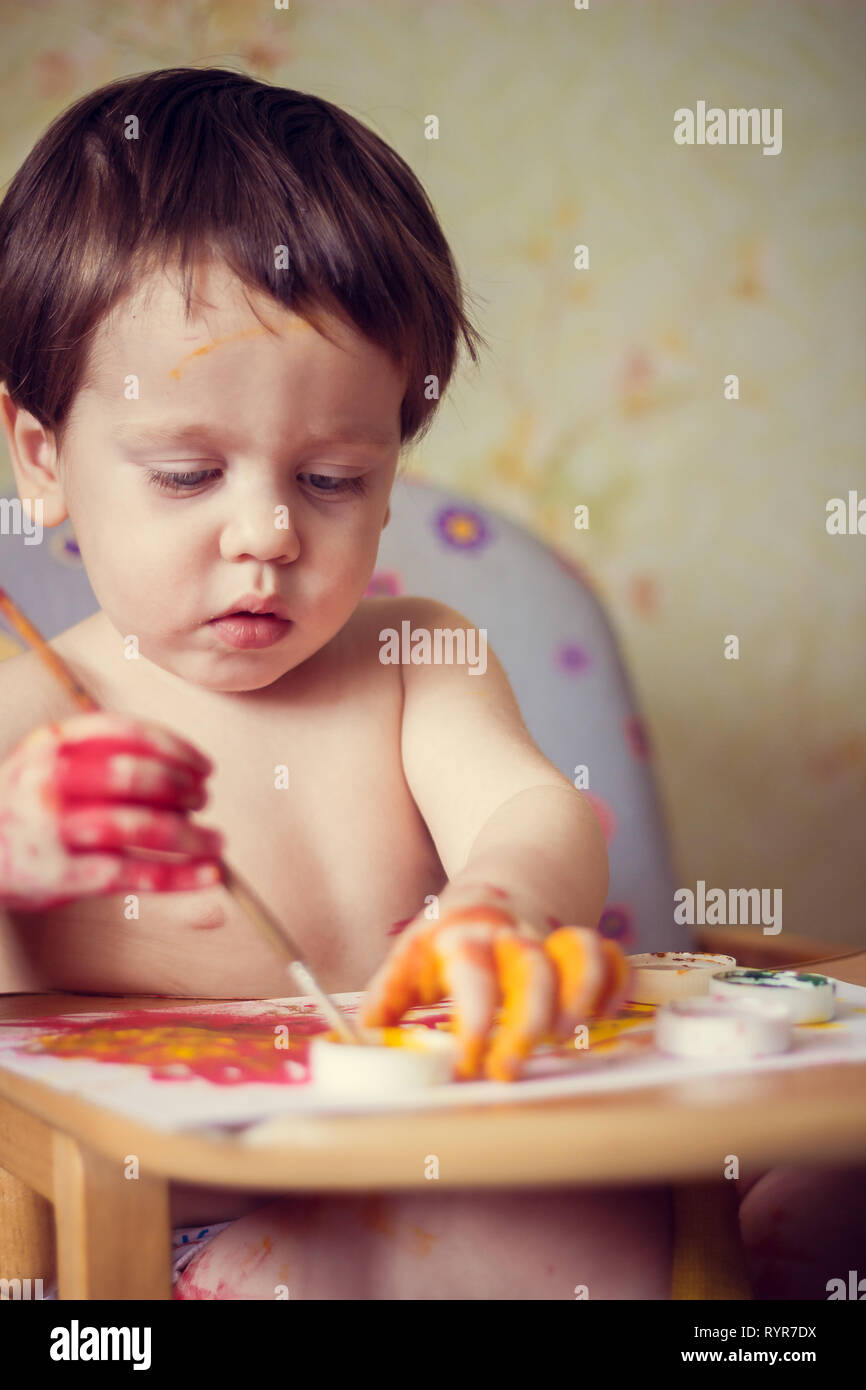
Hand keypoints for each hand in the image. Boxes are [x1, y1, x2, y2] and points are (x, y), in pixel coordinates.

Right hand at [0, 712, 223, 910]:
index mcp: (51, 744)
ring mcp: (55, 829)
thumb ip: (99, 753)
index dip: (176, 748)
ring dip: (190, 835)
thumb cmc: (27, 805)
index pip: (126, 732)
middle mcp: (50, 782)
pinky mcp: (63, 876)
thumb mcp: (47, 762)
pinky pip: (133, 874)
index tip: (204, 766)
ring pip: (140, 827)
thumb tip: (182, 764)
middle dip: (183, 788)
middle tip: (204, 800)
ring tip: (216, 841)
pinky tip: (206, 876)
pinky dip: (178, 876)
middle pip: (136, 776)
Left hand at [360, 901, 629, 1080]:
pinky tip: (601, 1017)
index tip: (469, 1064)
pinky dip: (615, 986)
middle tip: (511, 1071)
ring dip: (581, 997)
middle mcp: (513, 935)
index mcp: (467, 936)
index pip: (474, 976)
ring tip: (566, 1040)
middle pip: (533, 970)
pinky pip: (612, 958)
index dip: (476, 1022)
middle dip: (529, 1024)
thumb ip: (393, 989)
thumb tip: (367, 1027)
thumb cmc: (454, 931)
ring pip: (580, 956)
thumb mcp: (416, 951)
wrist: (506, 879)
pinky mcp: (582, 946)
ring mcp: (552, 938)